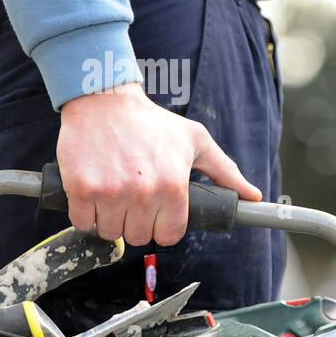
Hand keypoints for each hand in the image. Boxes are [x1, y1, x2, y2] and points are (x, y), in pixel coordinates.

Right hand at [56, 82, 261, 245]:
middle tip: (131, 196)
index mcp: (173, 186)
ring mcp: (110, 193)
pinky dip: (85, 214)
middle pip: (138, 237)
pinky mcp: (81, 189)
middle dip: (135, 221)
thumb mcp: (195, 140)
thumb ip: (225, 171)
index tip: (154, 212)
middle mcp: (143, 193)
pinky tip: (92, 192)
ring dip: (109, 218)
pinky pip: (82, 223)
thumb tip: (253, 196)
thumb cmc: (151, 121)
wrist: (104, 99)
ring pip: (110, 232)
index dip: (162, 225)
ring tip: (112, 190)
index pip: (169, 235)